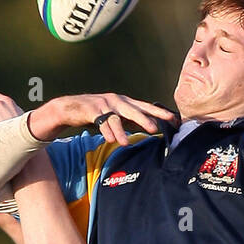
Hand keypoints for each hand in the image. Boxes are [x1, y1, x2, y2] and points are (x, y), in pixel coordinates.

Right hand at [28, 93, 176, 146]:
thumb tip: (149, 128)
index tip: (173, 120)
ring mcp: (103, 104)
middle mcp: (116, 101)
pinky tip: (109, 140)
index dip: (159, 113)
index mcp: (124, 102)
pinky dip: (105, 131)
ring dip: (120, 131)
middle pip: (133, 110)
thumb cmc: (96, 113)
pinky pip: (100, 122)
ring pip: (115, 118)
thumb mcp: (116, 115)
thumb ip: (130, 120)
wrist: (70, 108)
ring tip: (126, 142)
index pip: (145, 107)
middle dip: (144, 119)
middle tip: (154, 129)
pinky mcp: (91, 110)